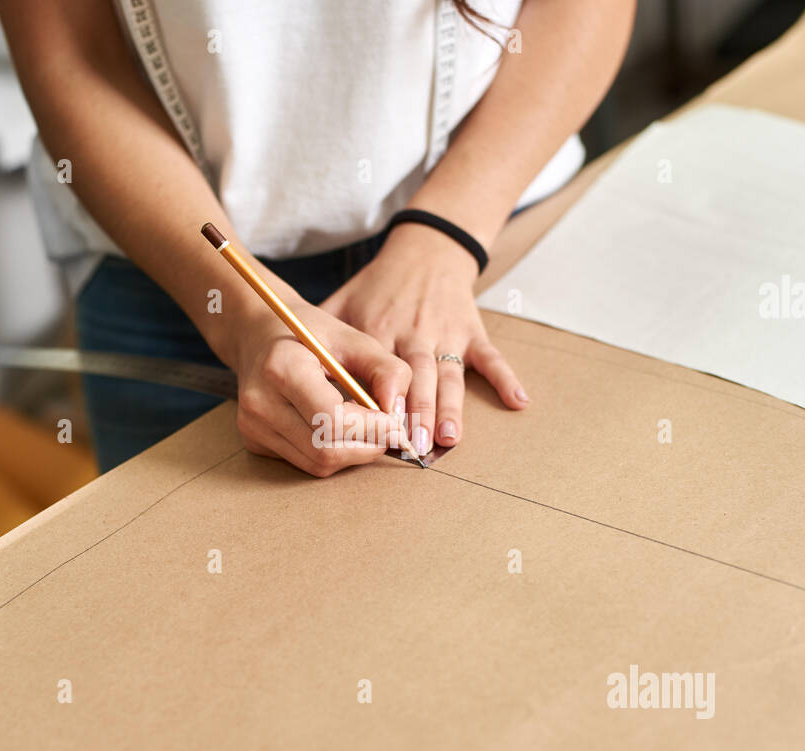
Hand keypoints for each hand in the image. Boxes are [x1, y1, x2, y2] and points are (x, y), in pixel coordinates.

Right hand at [229, 297, 411, 476]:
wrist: (258, 335)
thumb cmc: (310, 333)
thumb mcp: (354, 338)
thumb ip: (386, 371)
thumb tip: (398, 415)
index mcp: (282, 367)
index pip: (332, 419)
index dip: (372, 429)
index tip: (396, 424)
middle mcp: (260, 402)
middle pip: (325, 450)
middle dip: (367, 447)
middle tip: (388, 432)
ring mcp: (253, 426)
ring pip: (317, 464)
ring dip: (352, 453)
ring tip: (365, 428)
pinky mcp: (254, 441)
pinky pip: (305, 462)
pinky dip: (331, 452)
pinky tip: (337, 428)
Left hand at [320, 222, 528, 455]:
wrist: (427, 250)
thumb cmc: (380, 285)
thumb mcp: (344, 302)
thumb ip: (321, 337)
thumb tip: (286, 374)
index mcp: (379, 329)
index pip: (377, 370)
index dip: (377, 400)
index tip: (374, 429)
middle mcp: (413, 332)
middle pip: (415, 378)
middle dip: (414, 413)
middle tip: (412, 447)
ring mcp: (446, 333)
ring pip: (449, 374)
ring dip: (450, 407)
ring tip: (448, 438)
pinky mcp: (471, 331)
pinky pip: (490, 356)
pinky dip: (505, 378)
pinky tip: (518, 400)